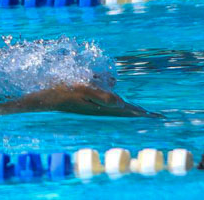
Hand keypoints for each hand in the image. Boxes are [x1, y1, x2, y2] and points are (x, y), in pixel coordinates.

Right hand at [18, 85, 157, 117]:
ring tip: (138, 108)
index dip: (142, 112)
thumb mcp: (84, 89)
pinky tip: (112, 86)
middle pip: (124, 108)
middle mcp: (100, 107)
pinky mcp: (85, 100)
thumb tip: (121, 102)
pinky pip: (103, 95)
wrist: (45, 98)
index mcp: (103, 107)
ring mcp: (92, 104)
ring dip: (126, 104)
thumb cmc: (64, 92)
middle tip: (155, 116)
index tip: (158, 117)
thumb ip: (102, 95)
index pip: (128, 110)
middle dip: (138, 110)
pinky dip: (111, 93)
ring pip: (114, 101)